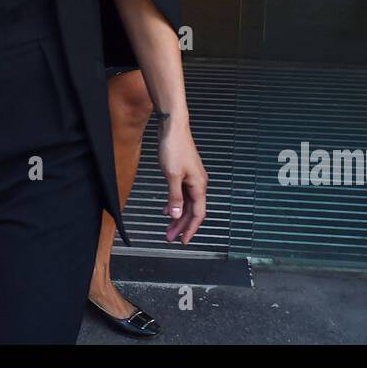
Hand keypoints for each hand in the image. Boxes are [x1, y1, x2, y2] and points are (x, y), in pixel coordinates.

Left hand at [157, 119, 206, 243]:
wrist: (172, 127)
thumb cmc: (174, 147)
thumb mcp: (172, 175)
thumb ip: (175, 197)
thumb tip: (177, 214)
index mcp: (199, 185)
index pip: (198, 214)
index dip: (191, 229)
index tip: (184, 240)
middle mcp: (198, 183)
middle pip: (192, 210)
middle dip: (182, 225)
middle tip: (171, 237)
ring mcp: (191, 177)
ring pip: (187, 202)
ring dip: (178, 215)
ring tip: (168, 227)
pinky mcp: (184, 173)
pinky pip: (182, 193)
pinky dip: (175, 203)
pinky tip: (167, 208)